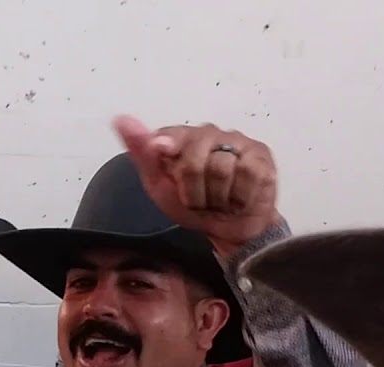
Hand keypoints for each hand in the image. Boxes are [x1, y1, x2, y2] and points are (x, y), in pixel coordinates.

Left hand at [114, 114, 279, 256]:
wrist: (232, 230)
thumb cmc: (194, 207)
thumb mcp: (160, 187)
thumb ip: (142, 154)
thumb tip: (122, 119)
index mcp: (183, 137)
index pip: (170, 135)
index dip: (167, 148)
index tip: (163, 154)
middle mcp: (211, 133)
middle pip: (195, 160)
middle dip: (194, 192)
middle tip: (201, 201)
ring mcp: (239, 142)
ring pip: (221, 170)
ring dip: (218, 198)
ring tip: (221, 200)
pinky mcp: (262, 157)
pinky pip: (247, 175)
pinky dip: (240, 197)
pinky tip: (239, 199)